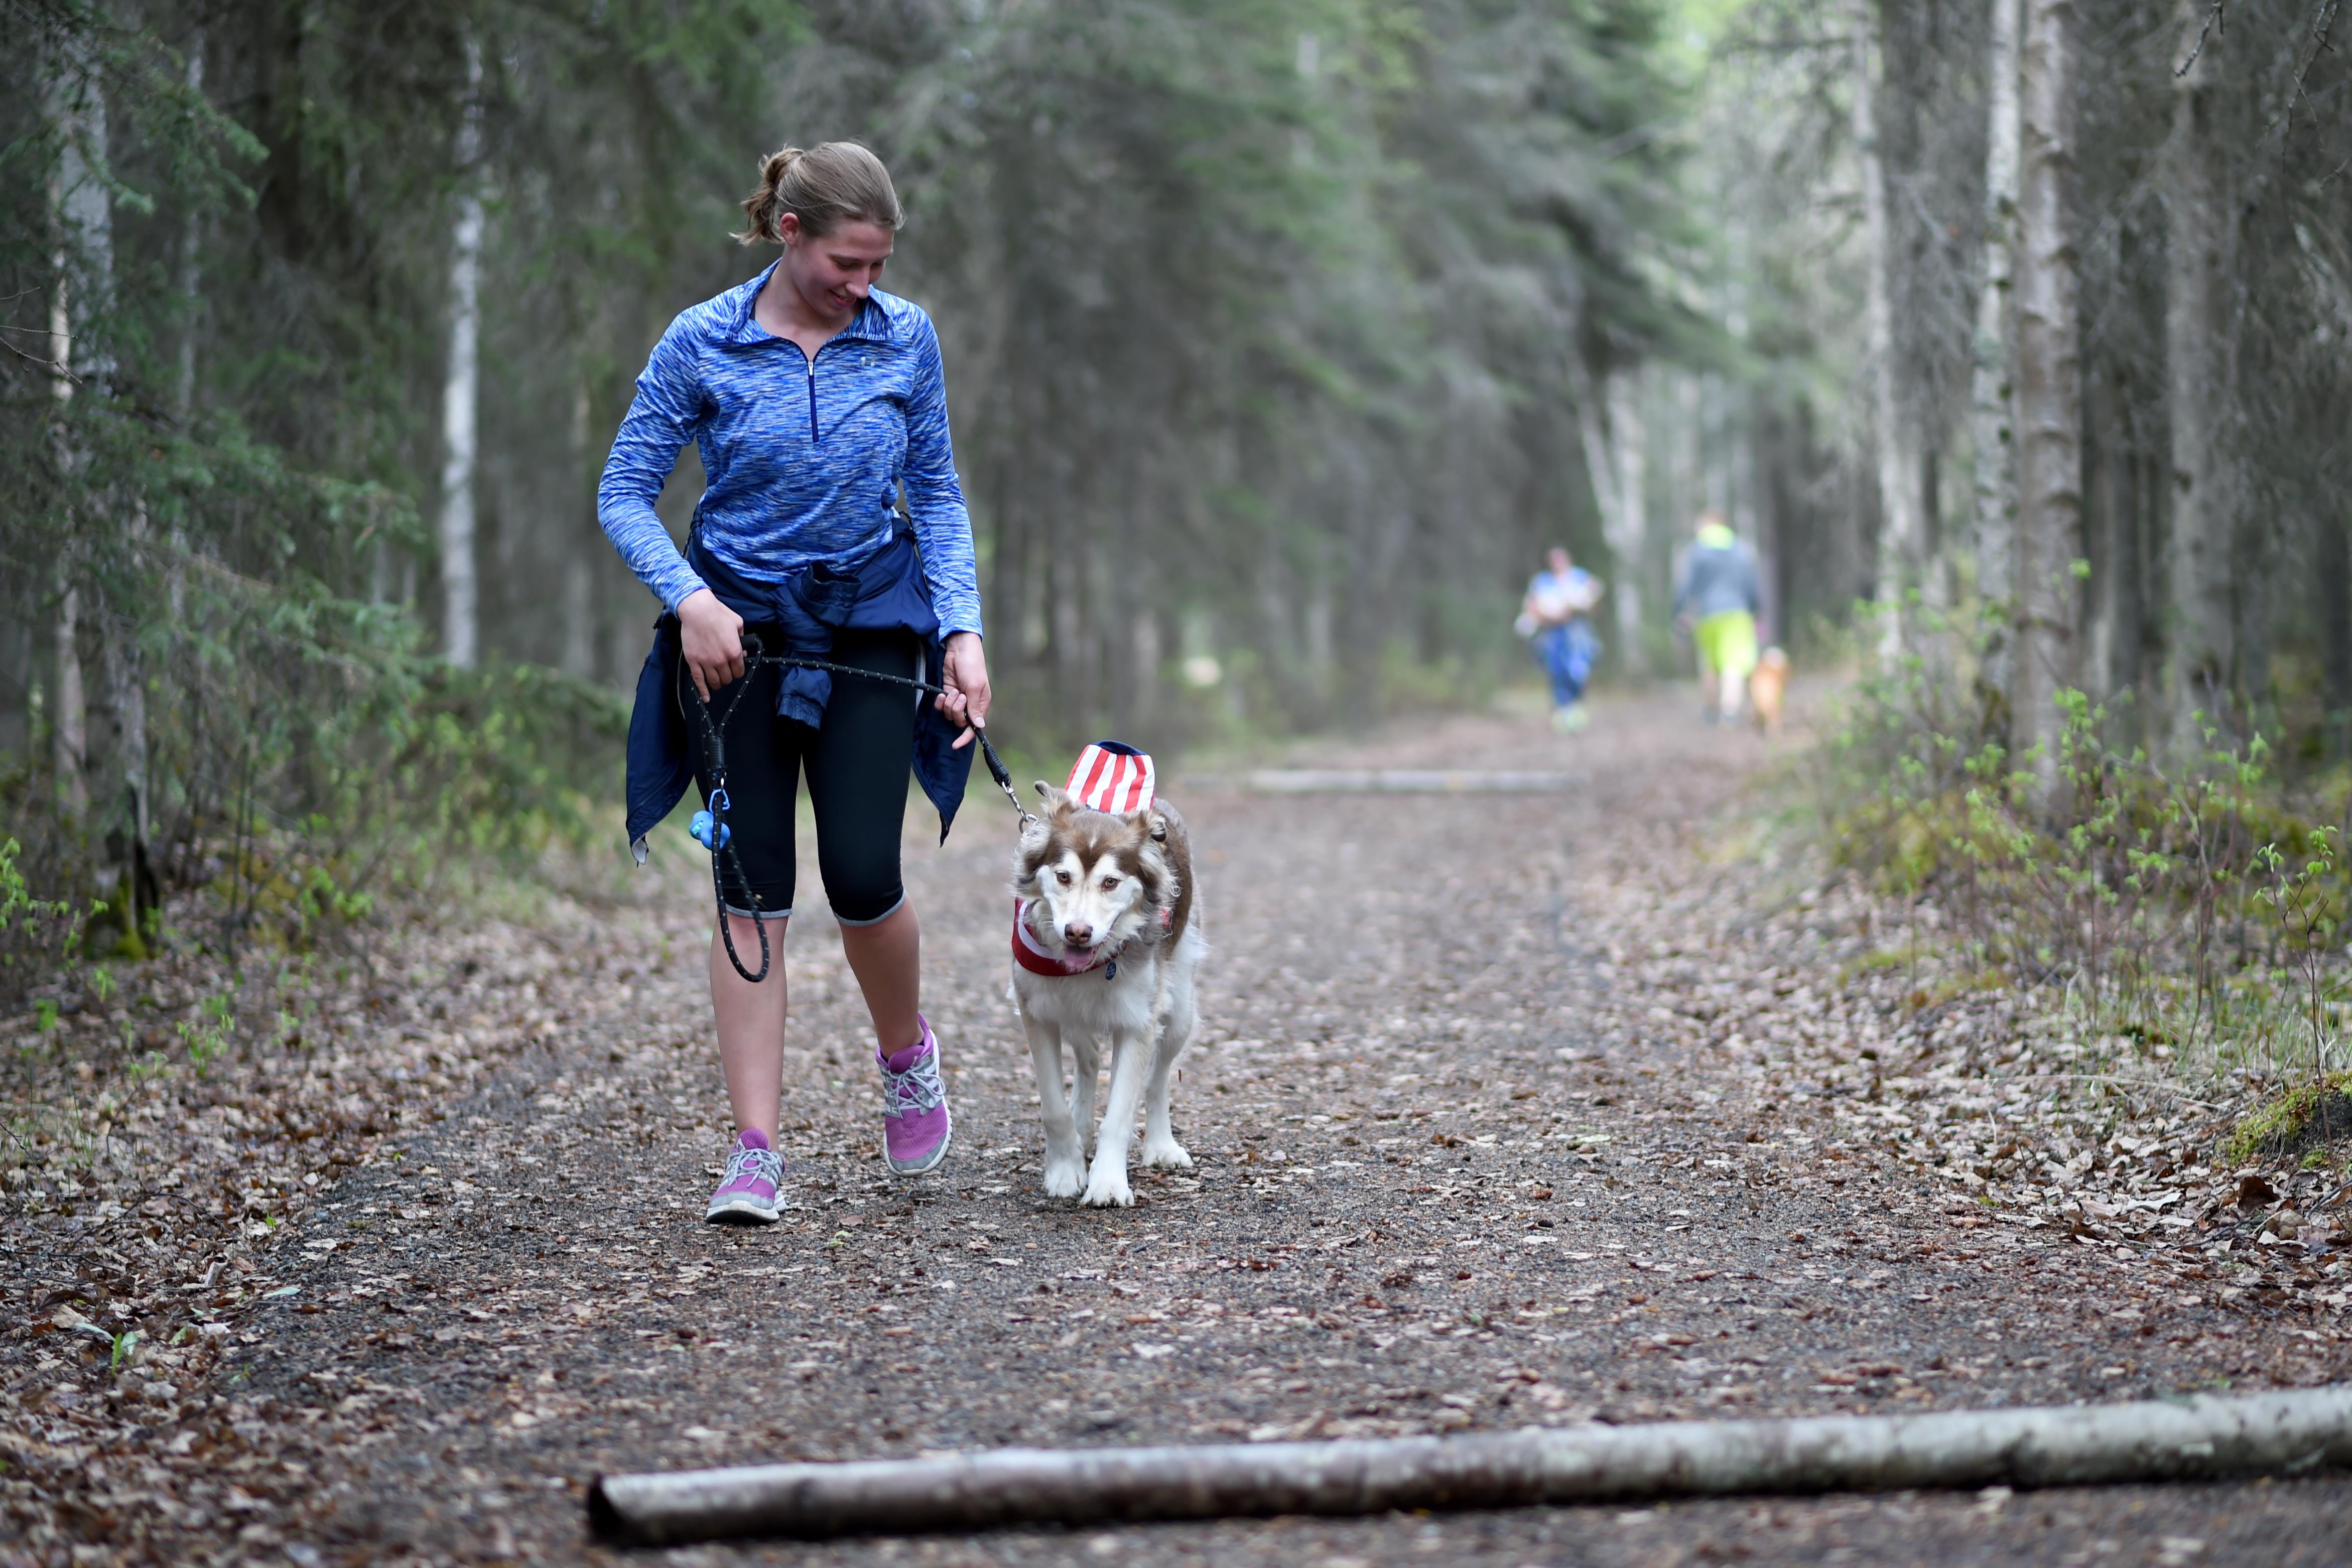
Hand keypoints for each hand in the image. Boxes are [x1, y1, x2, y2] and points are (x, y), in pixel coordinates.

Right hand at [679, 588, 744, 700]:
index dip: (738, 670)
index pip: (739, 671)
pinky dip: (702, 691)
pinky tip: (705, 697)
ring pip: (714, 682)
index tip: (735, 668)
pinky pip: (698, 680)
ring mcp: (706, 662)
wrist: (697, 610)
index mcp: (734, 651)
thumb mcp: (738, 623)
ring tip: (717, 680)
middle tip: (725, 672)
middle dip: (728, 677)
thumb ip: (742, 639)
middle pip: (727, 679)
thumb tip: (742, 651)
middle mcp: (721, 660)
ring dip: (717, 683)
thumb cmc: (718, 613)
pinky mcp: (693, 662)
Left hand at [938, 631, 990, 749]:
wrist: (959, 649)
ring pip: (949, 714)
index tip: (955, 745)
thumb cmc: (973, 666)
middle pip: (959, 721)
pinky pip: (941, 706)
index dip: (965, 738)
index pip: (974, 728)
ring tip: (953, 690)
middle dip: (956, 711)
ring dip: (948, 703)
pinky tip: (943, 693)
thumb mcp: (975, 687)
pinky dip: (940, 701)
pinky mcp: (947, 693)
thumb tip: (979, 726)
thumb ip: (975, 708)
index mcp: (981, 705)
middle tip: (959, 696)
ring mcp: (958, 700)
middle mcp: (970, 705)